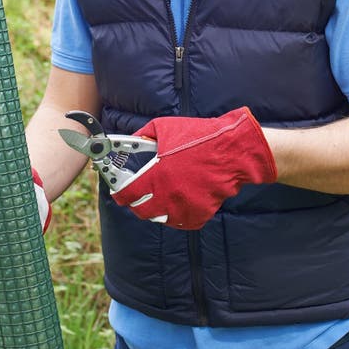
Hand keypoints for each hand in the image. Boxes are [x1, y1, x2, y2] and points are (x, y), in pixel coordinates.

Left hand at [112, 107, 276, 229]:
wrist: (230, 152)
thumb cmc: (197, 137)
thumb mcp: (163, 128)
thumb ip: (142, 136)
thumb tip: (128, 142)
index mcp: (155, 177)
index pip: (127, 195)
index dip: (120, 193)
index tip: (119, 190)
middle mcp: (166, 197)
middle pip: (141, 211)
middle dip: (136, 202)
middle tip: (138, 193)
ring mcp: (183, 209)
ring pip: (160, 218)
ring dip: (156, 209)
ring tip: (160, 195)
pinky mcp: (198, 215)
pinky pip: (180, 221)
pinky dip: (177, 213)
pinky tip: (178, 199)